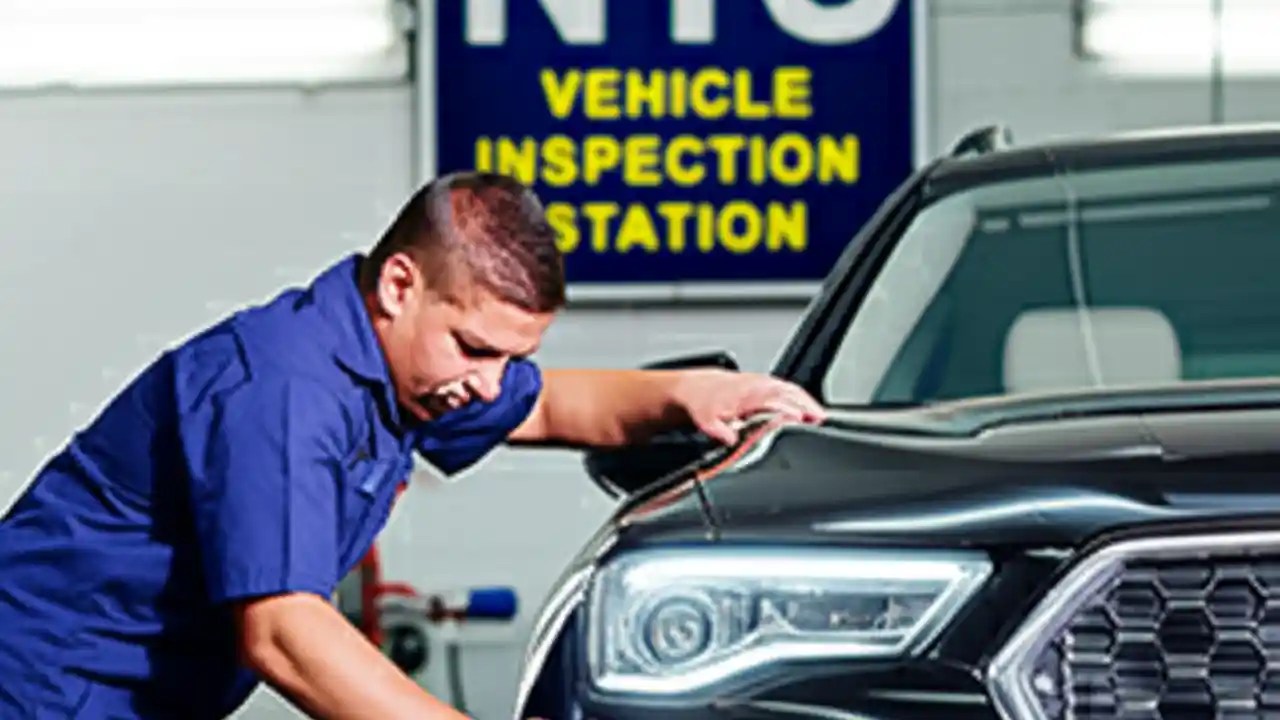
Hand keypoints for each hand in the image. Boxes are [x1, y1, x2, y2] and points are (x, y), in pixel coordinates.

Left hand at [672, 369, 825, 444]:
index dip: (789, 411)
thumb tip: (734, 441)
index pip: (773, 401)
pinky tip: (807, 407)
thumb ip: (721, 432)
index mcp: (746, 394)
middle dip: (806, 406)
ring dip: (807, 402)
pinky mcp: (764, 382)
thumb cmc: (703, 403)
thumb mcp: (706, 421)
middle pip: (788, 394)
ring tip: (820, 417)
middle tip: (820, 421)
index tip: (802, 420)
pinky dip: (801, 397)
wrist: (696, 387)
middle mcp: (757, 385)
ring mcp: (762, 382)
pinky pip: (787, 387)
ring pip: (790, 389)